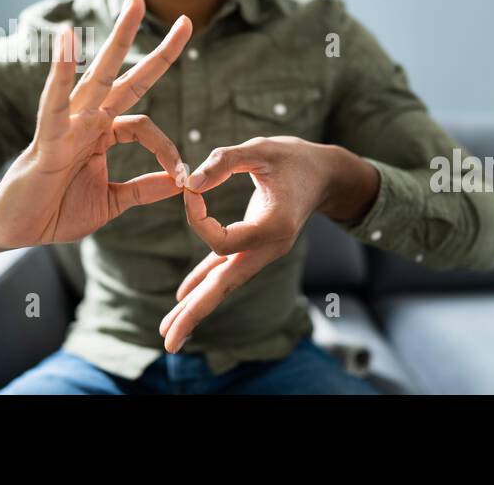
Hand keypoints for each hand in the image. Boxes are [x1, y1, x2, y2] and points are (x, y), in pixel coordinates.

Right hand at [0, 0, 191, 266]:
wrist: (16, 230)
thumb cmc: (56, 211)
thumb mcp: (112, 202)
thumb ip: (144, 190)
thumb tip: (179, 183)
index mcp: (101, 134)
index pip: (144, 125)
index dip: (168, 149)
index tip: (181, 176)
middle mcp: (86, 121)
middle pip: (125, 77)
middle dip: (153, 49)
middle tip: (184, 20)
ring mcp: (66, 126)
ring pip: (96, 76)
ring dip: (117, 40)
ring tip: (135, 4)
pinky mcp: (47, 140)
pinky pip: (54, 101)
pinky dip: (60, 71)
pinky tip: (68, 38)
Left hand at [158, 136, 377, 351]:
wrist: (325, 174)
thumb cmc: (295, 158)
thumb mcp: (262, 150)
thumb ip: (225, 161)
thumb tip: (189, 183)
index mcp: (273, 228)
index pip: (222, 241)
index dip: (197, 217)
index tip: (190, 187)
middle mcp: (268, 248)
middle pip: (225, 288)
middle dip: (195, 315)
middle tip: (168, 344)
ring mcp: (262, 252)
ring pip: (223, 286)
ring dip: (196, 309)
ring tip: (169, 334)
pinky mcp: (255, 247)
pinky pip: (225, 270)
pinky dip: (204, 284)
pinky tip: (183, 300)